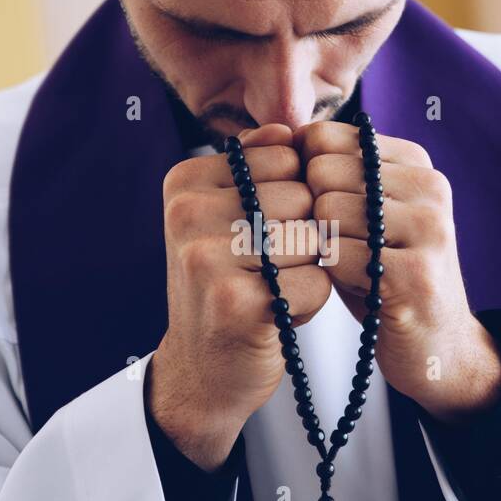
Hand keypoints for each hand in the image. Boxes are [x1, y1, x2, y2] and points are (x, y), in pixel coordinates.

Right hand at [148, 124, 331, 468]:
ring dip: (311, 269)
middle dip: (306, 236)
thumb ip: (257, 170)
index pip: (285, 157)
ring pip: (313, 238)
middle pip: (302, 197)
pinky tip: (279, 315)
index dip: (296, 198)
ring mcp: (208, 258)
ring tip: (276, 290)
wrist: (202, 371)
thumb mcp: (227, 218)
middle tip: (272, 269)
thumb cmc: (230, 286)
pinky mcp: (235, 303)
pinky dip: (312, 303)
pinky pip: (316, 282)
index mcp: (185, 182)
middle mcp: (188, 214)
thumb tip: (293, 129)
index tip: (263, 233)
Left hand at [294, 121, 500, 421]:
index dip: (301, 178)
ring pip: (328, 210)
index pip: (324, 137)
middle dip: (311, 214)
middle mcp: (428, 186)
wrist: (438, 347)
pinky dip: (331, 275)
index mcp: (413, 163)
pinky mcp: (416, 273)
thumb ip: (329, 175)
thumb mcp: (360, 216)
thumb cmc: (384, 277)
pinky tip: (355, 287)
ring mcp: (428, 228)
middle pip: (322, 171)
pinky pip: (338, 255)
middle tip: (334, 247)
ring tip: (348, 267)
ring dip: (322, 247)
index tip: (316, 212)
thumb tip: (278, 135)